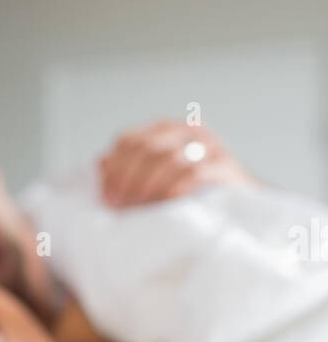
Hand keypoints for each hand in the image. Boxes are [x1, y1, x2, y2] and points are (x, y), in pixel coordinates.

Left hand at [99, 120, 260, 207]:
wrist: (241, 211)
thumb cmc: (193, 195)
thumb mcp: (157, 178)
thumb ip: (131, 168)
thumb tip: (99, 164)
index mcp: (169, 130)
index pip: (130, 140)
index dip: (114, 168)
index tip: (105, 197)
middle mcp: (190, 131)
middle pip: (147, 149)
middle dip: (128, 180)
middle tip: (119, 207)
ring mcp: (211, 147)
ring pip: (169, 160)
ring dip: (148, 187)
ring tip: (137, 210)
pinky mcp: (228, 167)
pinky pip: (195, 174)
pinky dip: (174, 190)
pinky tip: (164, 205)